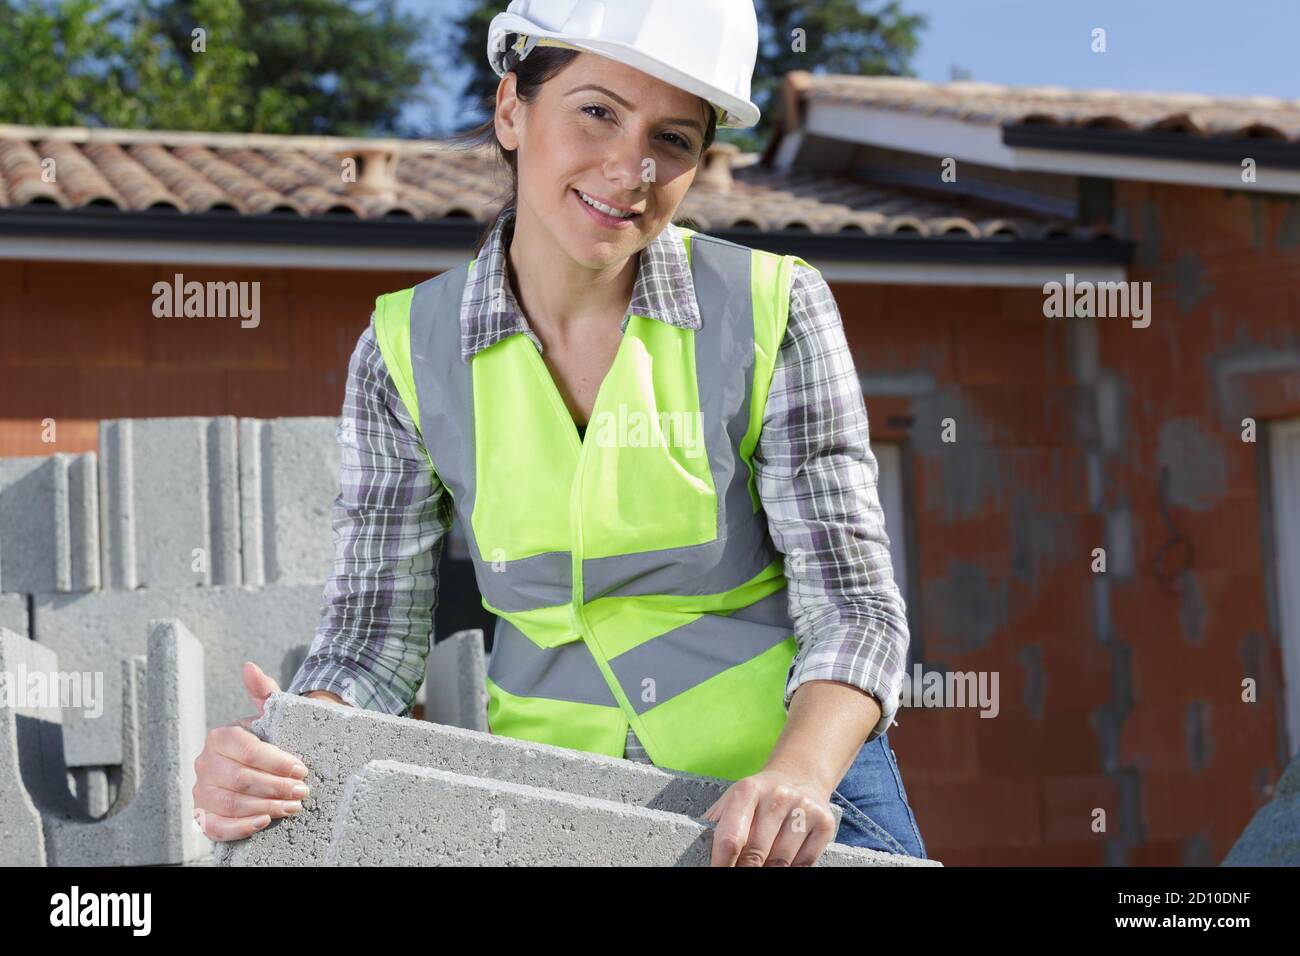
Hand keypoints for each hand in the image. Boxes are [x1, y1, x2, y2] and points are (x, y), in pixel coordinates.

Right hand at [192, 661, 321, 841]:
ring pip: (230, 803)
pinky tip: (263, 821)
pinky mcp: (205, 815)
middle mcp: (205, 763)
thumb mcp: (274, 713)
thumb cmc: (273, 738)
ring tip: (292, 806)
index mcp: (220, 737)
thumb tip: (250, 667)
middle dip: (275, 787)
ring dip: (265, 806)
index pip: (246, 750)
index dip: (275, 762)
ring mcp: (202, 791)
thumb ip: (264, 691)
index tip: (301, 769)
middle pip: (239, 780)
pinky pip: (216, 826)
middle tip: (302, 791)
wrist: (271, 764)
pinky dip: (239, 827)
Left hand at [703, 767, 838, 865]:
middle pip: (755, 856)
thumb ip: (716, 826)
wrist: (800, 776)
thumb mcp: (732, 801)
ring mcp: (804, 808)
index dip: (721, 864)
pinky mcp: (824, 823)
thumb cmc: (757, 797)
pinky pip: (804, 865)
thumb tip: (696, 855)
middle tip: (740, 868)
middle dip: (744, 870)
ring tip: (761, 863)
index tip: (717, 872)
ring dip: (767, 870)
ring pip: (780, 863)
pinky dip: (790, 869)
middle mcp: (777, 796)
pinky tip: (783, 859)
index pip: (730, 838)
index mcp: (747, 789)